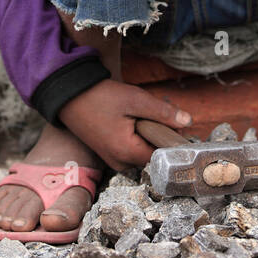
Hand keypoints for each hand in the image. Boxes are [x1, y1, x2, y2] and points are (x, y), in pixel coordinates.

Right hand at [58, 80, 191, 171]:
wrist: (69, 95)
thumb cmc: (101, 97)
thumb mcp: (136, 100)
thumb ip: (163, 112)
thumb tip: (188, 122)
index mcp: (127, 153)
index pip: (162, 155)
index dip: (170, 139)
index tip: (172, 122)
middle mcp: (119, 162)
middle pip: (152, 153)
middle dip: (157, 134)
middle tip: (151, 113)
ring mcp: (112, 160)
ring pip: (141, 150)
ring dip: (146, 134)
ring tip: (137, 114)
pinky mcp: (108, 153)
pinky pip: (130, 148)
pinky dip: (135, 135)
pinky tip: (129, 119)